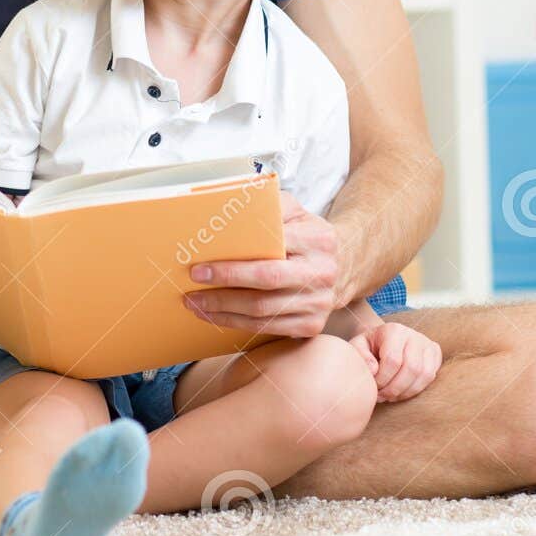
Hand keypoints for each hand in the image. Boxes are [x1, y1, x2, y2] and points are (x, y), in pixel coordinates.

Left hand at [184, 192, 343, 338]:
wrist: (343, 264)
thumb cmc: (306, 235)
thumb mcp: (295, 211)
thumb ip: (269, 206)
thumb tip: (229, 211)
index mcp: (318, 239)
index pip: (272, 250)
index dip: (232, 262)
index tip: (199, 266)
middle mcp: (322, 272)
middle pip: (266, 282)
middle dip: (224, 287)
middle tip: (193, 286)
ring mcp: (320, 302)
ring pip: (263, 312)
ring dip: (223, 310)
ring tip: (195, 304)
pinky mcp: (313, 325)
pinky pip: (268, 329)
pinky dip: (237, 324)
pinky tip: (216, 316)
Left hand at [357, 322, 441, 401]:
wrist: (383, 339)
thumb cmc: (369, 346)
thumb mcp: (358, 347)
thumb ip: (361, 356)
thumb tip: (374, 370)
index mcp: (394, 330)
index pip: (393, 360)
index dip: (382, 379)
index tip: (373, 387)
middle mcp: (414, 335)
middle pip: (411, 369)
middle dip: (394, 388)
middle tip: (381, 396)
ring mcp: (428, 344)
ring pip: (424, 375)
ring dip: (405, 392)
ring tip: (389, 396)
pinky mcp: (436, 355)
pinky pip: (431, 377)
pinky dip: (415, 390)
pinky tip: (400, 392)